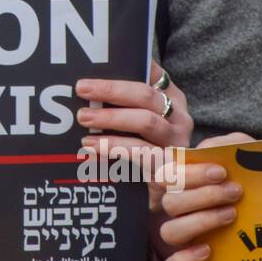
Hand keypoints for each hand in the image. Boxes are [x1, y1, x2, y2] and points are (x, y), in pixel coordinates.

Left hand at [76, 62, 193, 258]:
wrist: (158, 196)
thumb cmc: (143, 151)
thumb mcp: (137, 125)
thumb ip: (123, 104)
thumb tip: (88, 85)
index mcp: (173, 99)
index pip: (154, 75)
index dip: (130, 65)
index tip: (102, 64)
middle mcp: (179, 119)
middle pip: (146, 96)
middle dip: (112, 90)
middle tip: (82, 89)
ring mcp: (177, 144)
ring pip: (146, 122)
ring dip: (111, 118)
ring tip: (84, 118)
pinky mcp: (169, 169)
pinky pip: (141, 153)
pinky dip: (114, 147)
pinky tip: (92, 147)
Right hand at [153, 131, 254, 260]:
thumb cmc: (255, 184)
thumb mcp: (246, 159)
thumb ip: (230, 145)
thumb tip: (212, 149)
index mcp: (184, 183)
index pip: (166, 176)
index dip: (188, 174)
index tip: (221, 172)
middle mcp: (179, 209)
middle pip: (170, 202)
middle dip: (203, 196)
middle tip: (235, 191)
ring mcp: (183, 237)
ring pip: (170, 231)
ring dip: (200, 221)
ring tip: (231, 214)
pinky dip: (186, 259)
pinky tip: (208, 250)